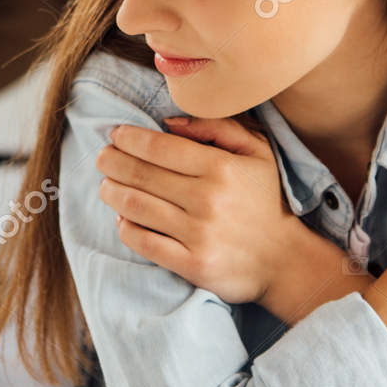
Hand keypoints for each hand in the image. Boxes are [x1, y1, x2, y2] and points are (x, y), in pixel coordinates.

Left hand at [96, 115, 301, 304]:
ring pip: (136, 206)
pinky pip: (144, 242)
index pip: (159, 147)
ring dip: (111, 191)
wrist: (285, 260)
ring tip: (106, 184)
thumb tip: (170, 122)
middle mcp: (207, 199)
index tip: (115, 135)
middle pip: (141, 174)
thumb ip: (218, 127)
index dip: (129, 138)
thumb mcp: (257, 152)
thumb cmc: (266, 200)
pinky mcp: (192, 264)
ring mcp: (198, 234)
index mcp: (221, 167)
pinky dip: (125, 227)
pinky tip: (121, 217)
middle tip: (102, 157)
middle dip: (112, 162)